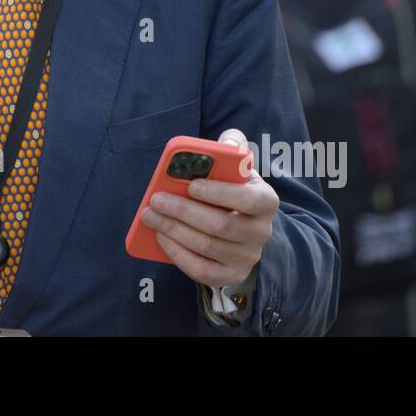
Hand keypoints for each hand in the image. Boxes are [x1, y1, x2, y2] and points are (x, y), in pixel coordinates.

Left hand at [139, 128, 277, 287]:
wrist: (244, 228)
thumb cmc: (233, 191)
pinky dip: (177, 254)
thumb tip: (228, 141)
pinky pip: (201, 270)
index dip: (219, 193)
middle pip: (221, 225)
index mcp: (266, 201)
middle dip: (184, 211)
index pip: (248, 199)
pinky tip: (160, 236)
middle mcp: (261, 232)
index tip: (191, 185)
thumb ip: (232, 151)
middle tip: (156, 199)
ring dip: (173, 230)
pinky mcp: (231, 275)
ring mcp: (247, 257)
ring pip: (207, 247)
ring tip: (150, 215)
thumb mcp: (238, 170)